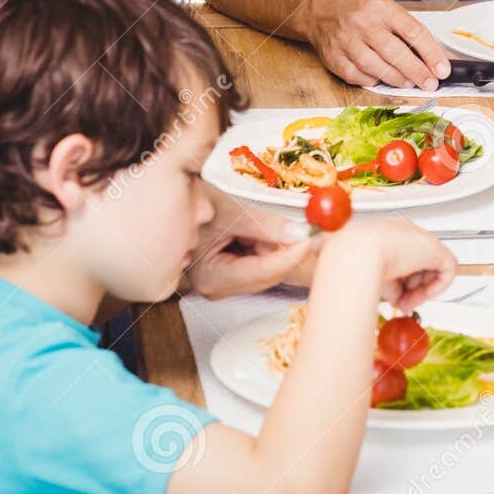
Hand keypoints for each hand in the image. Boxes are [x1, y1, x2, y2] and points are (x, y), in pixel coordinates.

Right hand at [185, 193, 314, 299]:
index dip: (289, 255)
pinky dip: (273, 250)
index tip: (311, 238)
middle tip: (315, 231)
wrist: (177, 205)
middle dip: (290, 252)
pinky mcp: (234, 277)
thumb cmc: (194, 205)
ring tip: (280, 227)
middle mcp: (217, 288)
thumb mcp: (231, 211)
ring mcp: (226, 285)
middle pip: (268, 276)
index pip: (260, 272)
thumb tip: (299, 234)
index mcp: (211, 276)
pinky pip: (264, 266)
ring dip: (281, 249)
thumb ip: (265, 225)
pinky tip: (270, 235)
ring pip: (270, 271)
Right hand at [306, 0, 452, 90]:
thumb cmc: (363, 14)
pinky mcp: (334, 58)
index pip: (412, 31)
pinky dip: (373, 81)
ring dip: (396, 78)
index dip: (431, 52)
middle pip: (393, 51)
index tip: (442, 68)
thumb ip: (411, 32)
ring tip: (410, 83)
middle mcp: (362, 23)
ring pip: (374, 66)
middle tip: (430, 83)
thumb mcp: (388, 12)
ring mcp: (345, 41)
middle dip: (416, 71)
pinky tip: (382, 80)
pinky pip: (357, 76)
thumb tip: (439, 56)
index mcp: (381, 8)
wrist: (323, 12)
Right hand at [325, 217, 457, 312]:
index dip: (401, 283)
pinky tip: (423, 294)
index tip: (397, 298)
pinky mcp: (436, 248)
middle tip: (405, 304)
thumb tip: (398, 299)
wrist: (359, 253)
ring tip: (408, 302)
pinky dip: (438, 287)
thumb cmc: (357, 262)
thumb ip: (390, 285)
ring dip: (421, 292)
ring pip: (431, 269)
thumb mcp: (374, 276)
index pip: (402, 260)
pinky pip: (448, 270)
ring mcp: (420, 239)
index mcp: (388, 235)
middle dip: (412, 289)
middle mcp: (405, 234)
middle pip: (417, 265)